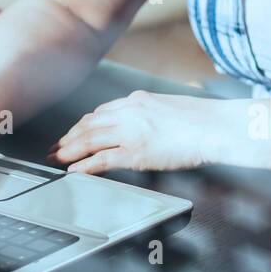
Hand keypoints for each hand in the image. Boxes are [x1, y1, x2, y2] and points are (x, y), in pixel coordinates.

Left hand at [50, 91, 222, 174]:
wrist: (214, 126)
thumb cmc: (200, 120)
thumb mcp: (168, 107)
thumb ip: (149, 113)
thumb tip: (144, 123)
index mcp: (137, 101)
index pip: (100, 112)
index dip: (83, 124)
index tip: (74, 131)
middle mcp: (128, 113)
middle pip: (89, 125)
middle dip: (69, 137)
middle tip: (56, 146)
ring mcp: (130, 132)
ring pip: (89, 140)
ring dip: (69, 150)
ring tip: (56, 158)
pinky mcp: (136, 153)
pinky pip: (101, 160)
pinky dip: (84, 165)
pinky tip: (74, 170)